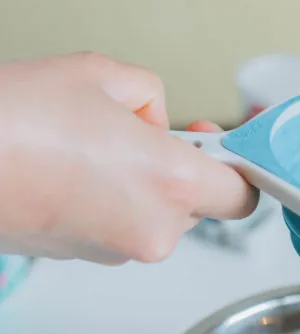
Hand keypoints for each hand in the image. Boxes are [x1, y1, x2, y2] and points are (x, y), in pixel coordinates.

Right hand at [0, 52, 256, 263]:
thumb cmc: (12, 120)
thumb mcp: (99, 75)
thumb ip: (149, 96)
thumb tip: (153, 119)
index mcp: (170, 184)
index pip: (242, 196)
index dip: (238, 169)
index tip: (225, 149)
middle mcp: (150, 231)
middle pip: (194, 203)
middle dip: (173, 165)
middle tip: (133, 128)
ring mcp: (111, 251)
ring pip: (151, 213)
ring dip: (135, 181)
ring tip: (84, 143)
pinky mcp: (78, 258)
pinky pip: (114, 225)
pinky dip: (104, 199)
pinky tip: (65, 165)